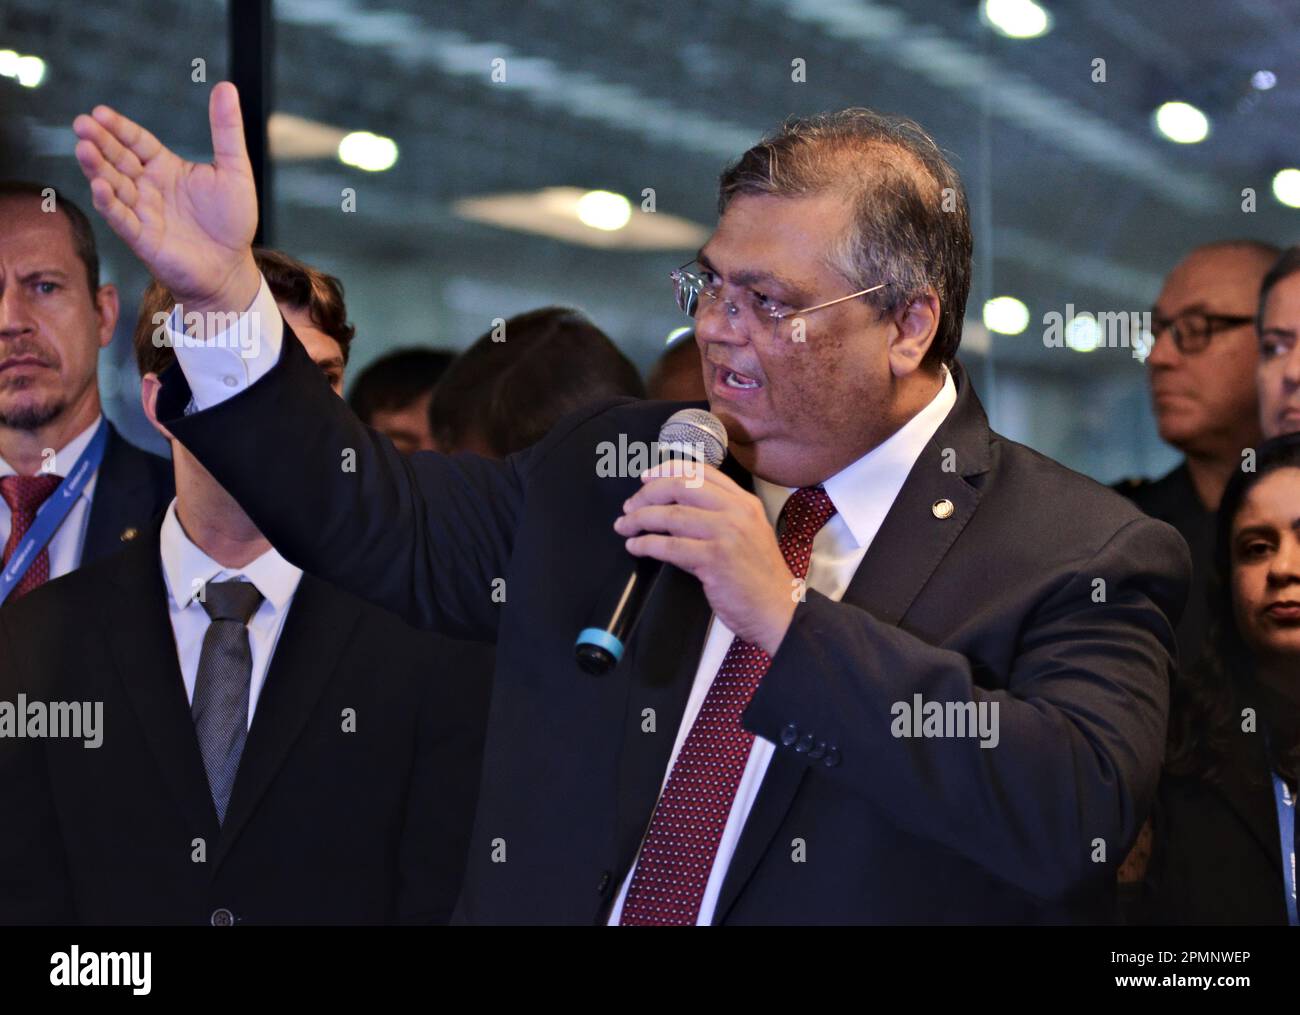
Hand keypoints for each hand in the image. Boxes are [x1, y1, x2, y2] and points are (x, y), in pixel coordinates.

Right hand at [72, 81, 259, 317]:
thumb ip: (227, 131)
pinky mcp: (143, 239)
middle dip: (99, 142)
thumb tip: (226, 86)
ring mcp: (142, 213)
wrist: (232, 266)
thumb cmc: (232, 220)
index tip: (99, 112)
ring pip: (113, 186)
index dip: (119, 128)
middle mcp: (148, 187)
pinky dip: (109, 204)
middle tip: (81, 124)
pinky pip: (122, 219)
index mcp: (166, 168)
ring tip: (83, 149)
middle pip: (118, 160)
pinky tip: (98, 187)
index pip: (136, 142)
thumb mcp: (234, 169)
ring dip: (97, 168)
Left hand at [614, 462, 798, 655]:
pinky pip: (669, 546)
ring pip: (671, 515)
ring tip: (625, 526)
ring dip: (640, 519)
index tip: (646, 478)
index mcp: (745, 503)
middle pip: (681, 487)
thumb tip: (674, 508)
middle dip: (648, 494)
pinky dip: (646, 544)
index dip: (668, 470)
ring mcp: (726, 534)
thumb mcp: (749, 534)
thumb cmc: (759, 578)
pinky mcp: (714, 559)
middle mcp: (737, 512)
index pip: (701, 473)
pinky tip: (635, 546)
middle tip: (630, 506)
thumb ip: (721, 516)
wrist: (778, 610)